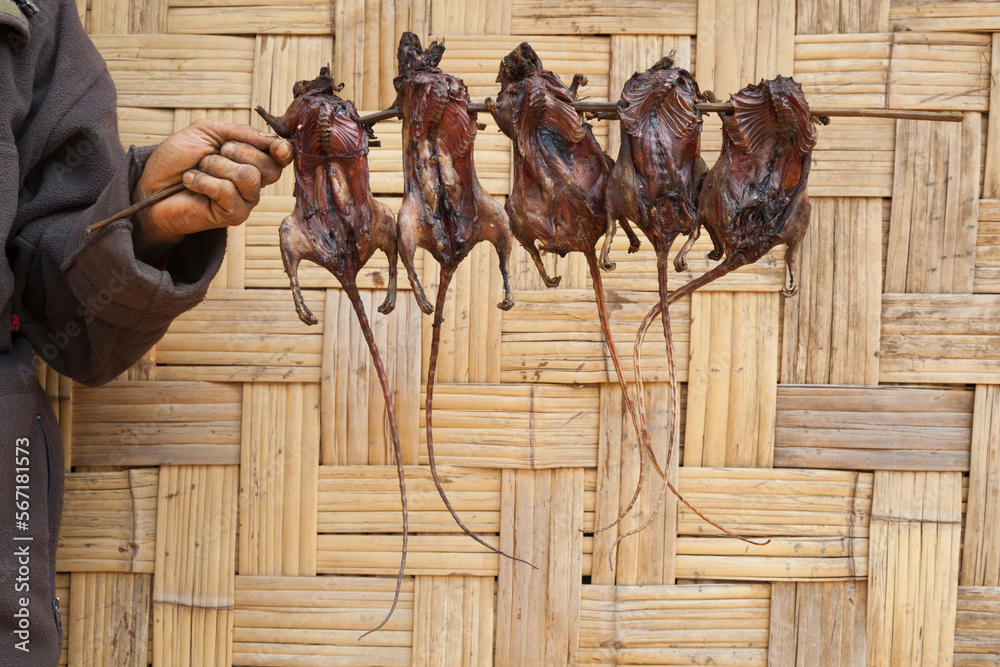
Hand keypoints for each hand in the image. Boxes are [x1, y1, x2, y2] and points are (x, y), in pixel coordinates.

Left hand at [131, 119, 293, 262]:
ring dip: (217, 166)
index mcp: (251, 159)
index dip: (283, 150)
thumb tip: (271, 139)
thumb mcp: (206, 132)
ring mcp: (245, 200)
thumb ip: (239, 132)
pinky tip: (190, 183)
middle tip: (213, 154)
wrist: (151, 186)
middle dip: (238, 151)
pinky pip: (229, 192)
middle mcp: (254, 181)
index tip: (276, 147)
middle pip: (270, 166)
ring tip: (199, 168)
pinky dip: (204, 182)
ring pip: (249, 177)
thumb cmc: (177, 160)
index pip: (282, 156)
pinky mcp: (234, 215)